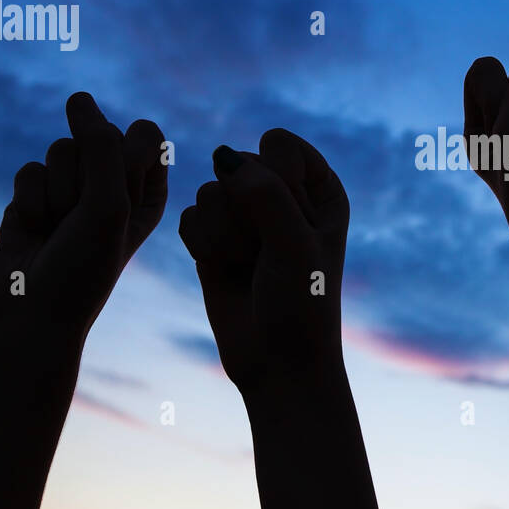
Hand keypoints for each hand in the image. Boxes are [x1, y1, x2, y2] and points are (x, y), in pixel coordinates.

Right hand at [0, 92, 167, 374]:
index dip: (125, 161)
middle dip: (87, 176)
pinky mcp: (36, 192)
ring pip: (62, 149)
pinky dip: (31, 200)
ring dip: (58, 191)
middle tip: (85, 220)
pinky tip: (35, 230)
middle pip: (99, 135)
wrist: (32, 314)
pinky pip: (30, 168)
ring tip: (59, 228)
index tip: (118, 201)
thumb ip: (100, 144)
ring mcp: (74, 187)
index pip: (145, 134)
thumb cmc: (84, 266)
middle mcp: (115, 184)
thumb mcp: (109, 204)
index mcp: (151, 189)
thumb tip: (78, 96)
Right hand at [178, 128, 348, 393]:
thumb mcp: (295, 245)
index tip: (292, 225)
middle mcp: (283, 195)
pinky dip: (202, 245)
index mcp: (320, 187)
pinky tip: (223, 270)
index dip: (276, 181)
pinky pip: (188, 216)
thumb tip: (222, 156)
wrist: (277, 365)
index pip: (278, 144)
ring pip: (209, 190)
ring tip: (247, 265)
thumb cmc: (301, 304)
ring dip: (223, 233)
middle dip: (245, 212)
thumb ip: (265, 194)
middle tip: (266, 255)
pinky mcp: (212, 238)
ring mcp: (245, 216)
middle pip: (238, 164)